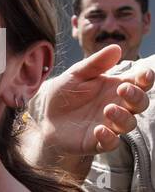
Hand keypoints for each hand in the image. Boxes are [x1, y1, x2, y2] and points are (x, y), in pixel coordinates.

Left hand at [36, 44, 152, 156]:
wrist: (46, 119)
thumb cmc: (65, 95)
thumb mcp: (75, 75)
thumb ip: (94, 64)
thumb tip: (116, 47)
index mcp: (116, 88)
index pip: (139, 83)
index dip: (146, 78)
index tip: (144, 74)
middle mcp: (118, 106)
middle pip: (140, 103)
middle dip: (136, 96)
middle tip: (122, 89)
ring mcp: (109, 125)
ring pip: (129, 123)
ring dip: (123, 117)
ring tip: (108, 109)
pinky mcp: (97, 142)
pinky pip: (111, 143)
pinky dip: (108, 138)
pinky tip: (99, 130)